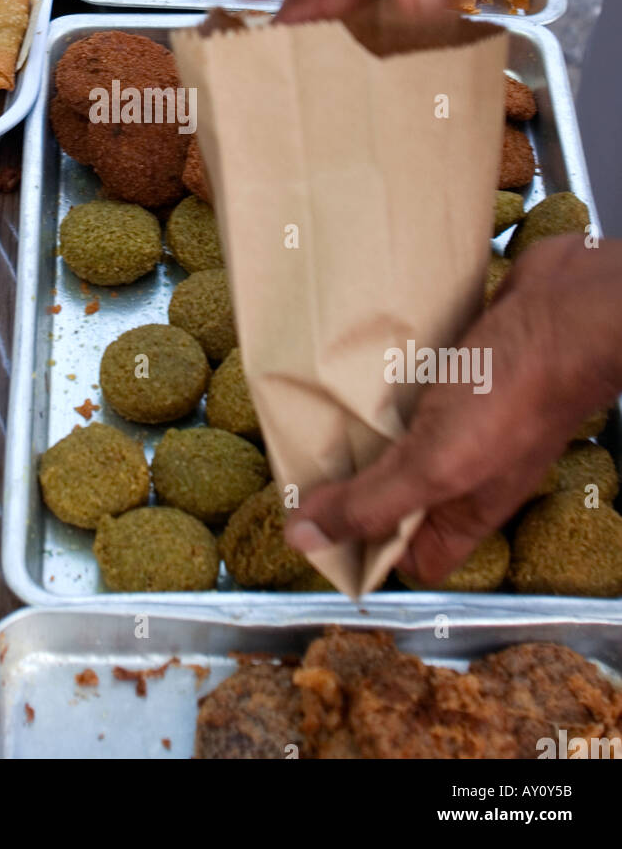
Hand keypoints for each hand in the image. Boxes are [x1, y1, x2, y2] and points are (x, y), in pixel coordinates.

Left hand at [283, 235, 621, 585]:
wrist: (564, 307)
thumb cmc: (515, 392)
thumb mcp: (435, 464)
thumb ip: (373, 503)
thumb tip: (307, 538)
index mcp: (465, 504)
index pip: (414, 554)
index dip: (368, 551)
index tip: (313, 527)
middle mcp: (466, 463)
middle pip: (397, 489)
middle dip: (349, 478)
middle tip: (297, 459)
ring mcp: (464, 413)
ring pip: (398, 430)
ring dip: (358, 420)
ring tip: (310, 408)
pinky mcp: (458, 365)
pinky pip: (407, 378)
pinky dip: (378, 372)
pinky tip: (345, 360)